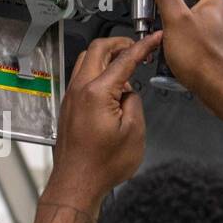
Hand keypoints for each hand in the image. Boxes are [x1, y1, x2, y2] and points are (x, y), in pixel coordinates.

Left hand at [49, 32, 161, 203]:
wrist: (77, 184)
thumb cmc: (101, 166)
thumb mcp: (134, 132)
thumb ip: (134, 102)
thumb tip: (130, 92)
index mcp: (96, 92)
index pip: (124, 59)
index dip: (143, 46)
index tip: (154, 38)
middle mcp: (79, 90)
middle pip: (97, 49)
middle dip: (120, 43)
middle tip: (137, 48)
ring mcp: (70, 97)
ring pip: (85, 61)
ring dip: (106, 57)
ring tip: (126, 67)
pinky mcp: (68, 107)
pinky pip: (81, 78)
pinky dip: (97, 72)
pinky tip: (111, 87)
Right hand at [143, 0, 222, 100]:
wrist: (222, 90)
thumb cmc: (201, 57)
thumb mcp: (174, 20)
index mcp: (215, 3)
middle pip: (195, 7)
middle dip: (177, 16)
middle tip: (162, 25)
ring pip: (199, 27)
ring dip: (184, 34)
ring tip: (170, 45)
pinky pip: (204, 44)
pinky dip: (193, 49)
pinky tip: (183, 58)